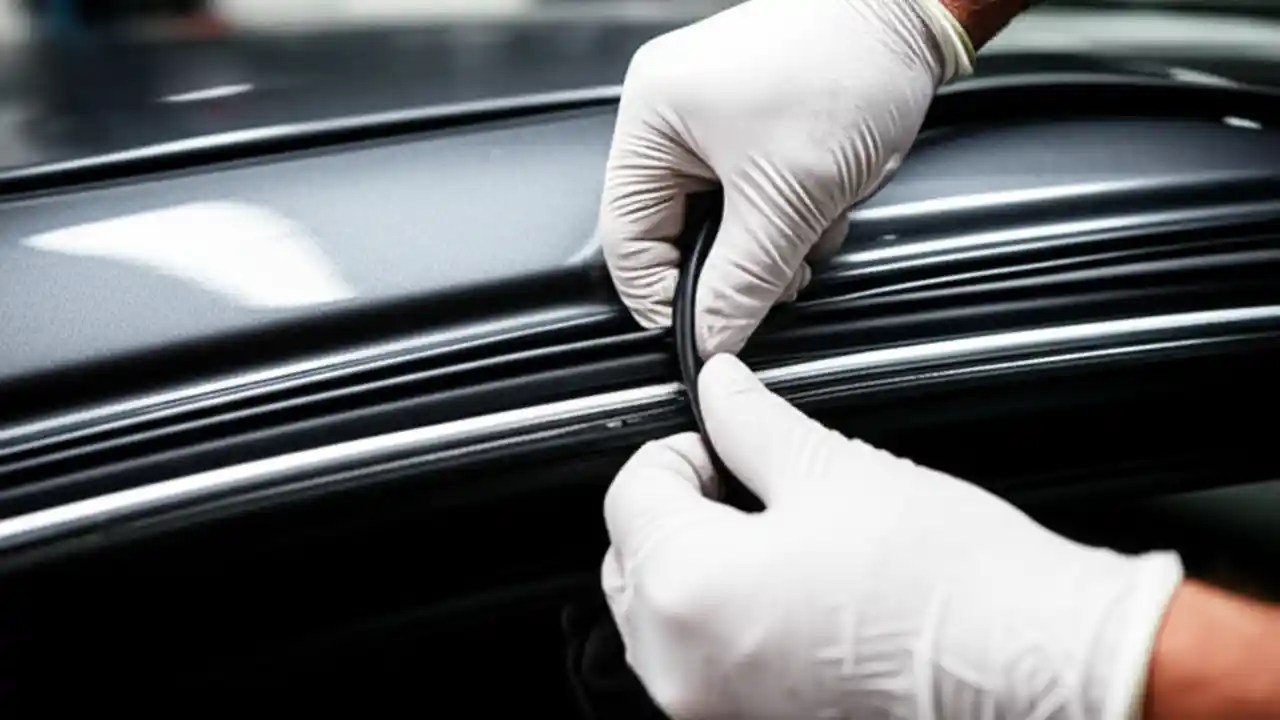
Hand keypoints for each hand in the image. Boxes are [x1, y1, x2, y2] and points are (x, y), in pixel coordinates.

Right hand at [598, 0, 973, 356]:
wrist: (911, 15)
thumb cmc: (849, 64)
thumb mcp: (790, 197)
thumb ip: (742, 281)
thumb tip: (711, 336)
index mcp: (650, 120)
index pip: (626, 239)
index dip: (662, 296)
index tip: (706, 330)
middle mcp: (668, 115)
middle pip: (675, 232)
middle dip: (735, 263)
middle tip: (779, 277)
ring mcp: (709, 117)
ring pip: (720, 221)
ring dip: (771, 239)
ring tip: (814, 221)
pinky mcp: (750, 123)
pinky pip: (750, 195)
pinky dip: (788, 212)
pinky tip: (822, 198)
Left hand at [601, 355, 1183, 718]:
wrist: (1032, 667)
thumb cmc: (950, 585)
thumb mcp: (833, 470)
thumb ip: (750, 423)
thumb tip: (719, 388)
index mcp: (687, 590)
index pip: (630, 493)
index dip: (682, 451)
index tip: (728, 445)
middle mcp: (683, 666)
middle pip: (633, 560)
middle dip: (680, 511)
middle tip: (753, 488)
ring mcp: (713, 710)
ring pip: (662, 616)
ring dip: (695, 568)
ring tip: (780, 543)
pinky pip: (700, 663)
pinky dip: (723, 623)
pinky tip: (791, 597)